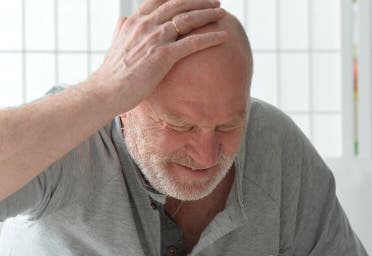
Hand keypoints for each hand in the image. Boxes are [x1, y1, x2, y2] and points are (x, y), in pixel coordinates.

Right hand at [90, 0, 226, 112]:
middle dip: (199, 1)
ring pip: (187, 19)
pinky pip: (193, 43)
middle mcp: (146, 25)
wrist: (107, 91)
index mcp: (135, 20)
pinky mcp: (163, 55)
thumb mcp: (115, 43)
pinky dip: (210, 38)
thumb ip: (122, 29)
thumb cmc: (113, 72)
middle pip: (178, 5)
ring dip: (207, 14)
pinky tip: (223, 37)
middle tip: (215, 2)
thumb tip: (123, 19)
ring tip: (222, 13)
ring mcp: (155, 39)